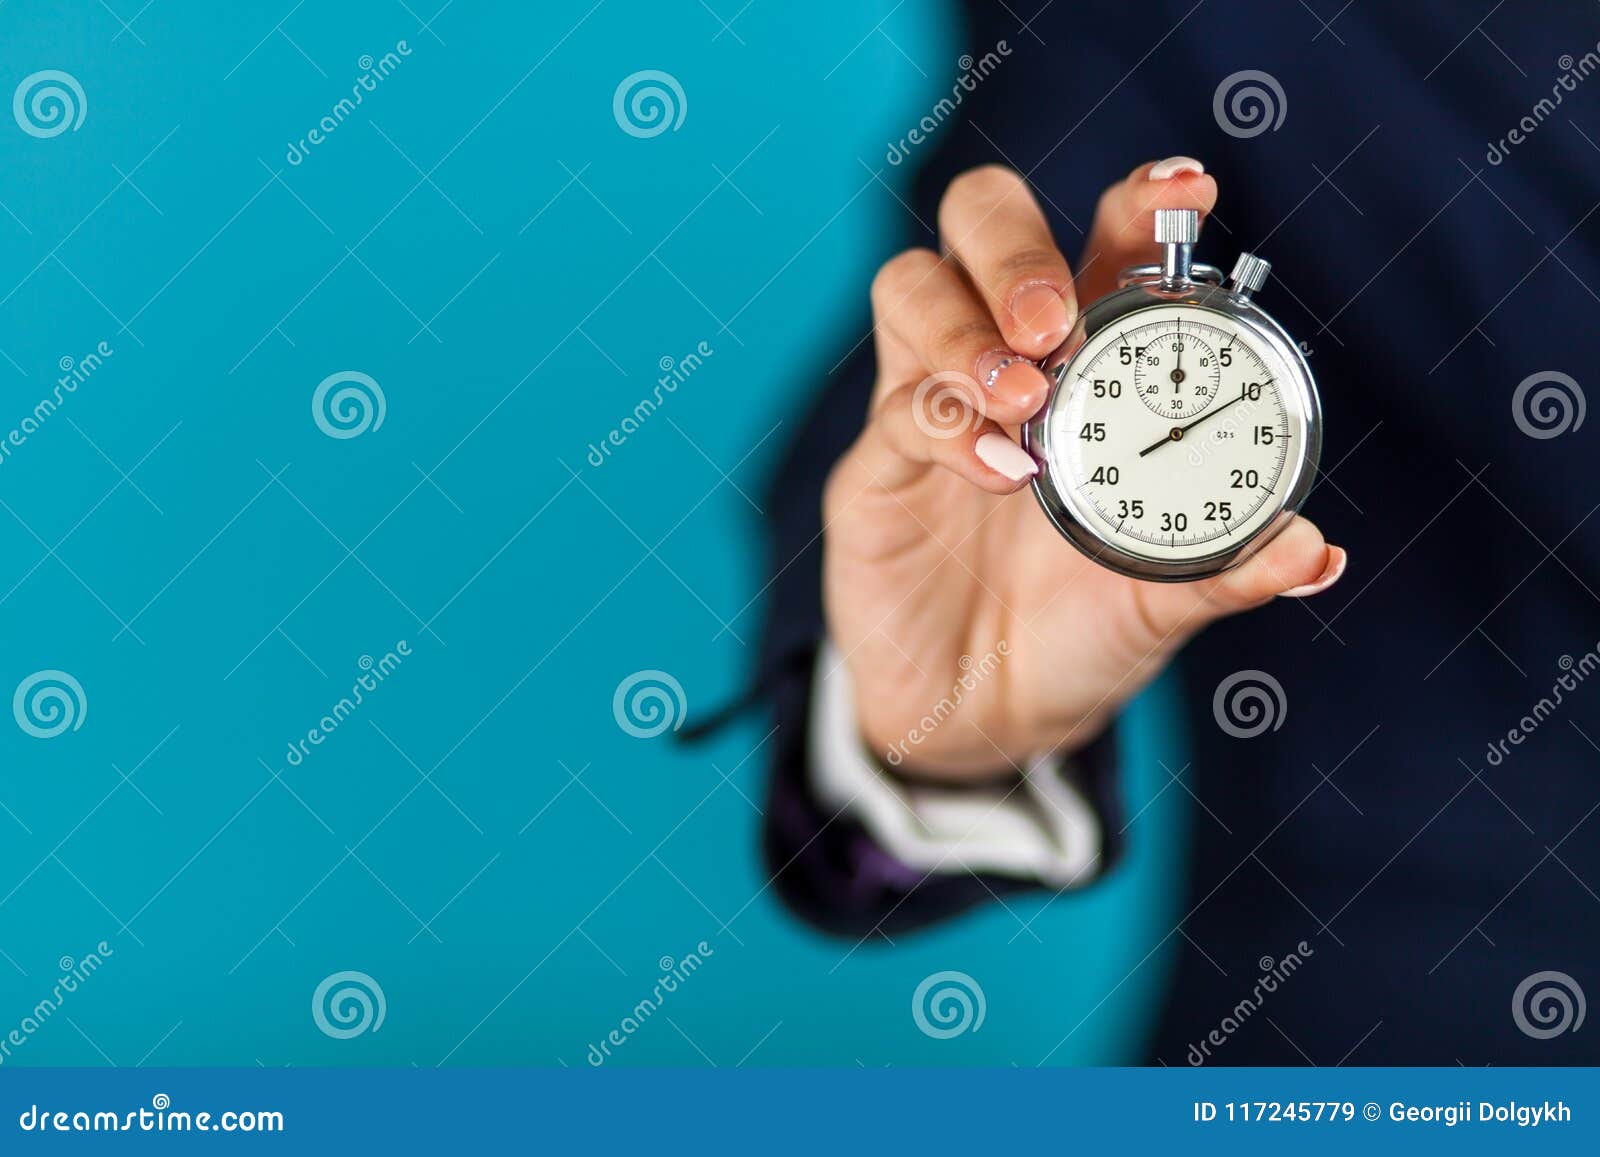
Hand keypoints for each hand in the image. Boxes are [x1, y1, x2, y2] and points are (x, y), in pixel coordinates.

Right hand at [822, 160, 1345, 779]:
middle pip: (981, 222)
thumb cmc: (1081, 633)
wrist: (988, 715)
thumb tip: (1313, 552)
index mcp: (1091, 359)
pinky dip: (947, 426)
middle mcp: (1006, 357)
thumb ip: (1228, 569)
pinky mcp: (876, 464)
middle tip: (1051, 322)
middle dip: (1015, 249)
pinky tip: (996, 471)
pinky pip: (896, 407)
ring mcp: (931, 400)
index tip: (1184, 194)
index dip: (1137, 203)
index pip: (1102, 244)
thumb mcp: (1163, 603)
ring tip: (1022, 399)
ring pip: (910, 286)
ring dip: (965, 330)